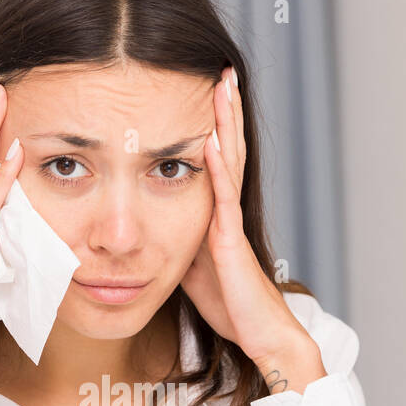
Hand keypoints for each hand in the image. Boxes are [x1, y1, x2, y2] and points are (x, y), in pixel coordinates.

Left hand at [180, 67, 325, 394]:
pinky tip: (214, 141)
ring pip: (230, 163)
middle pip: (227, 149)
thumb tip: (145, 230)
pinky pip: (224, 199)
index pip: (214, 158)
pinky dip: (220, 168)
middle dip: (224, 110)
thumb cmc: (231, 307)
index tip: (203, 89)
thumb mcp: (193, 266)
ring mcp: (231, 224)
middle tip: (221, 69)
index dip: (211, 124)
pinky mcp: (230, 243)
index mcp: (216, 215)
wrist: (260, 336)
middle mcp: (227, 212)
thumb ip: (177, 242)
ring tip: (222, 85)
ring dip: (226, 124)